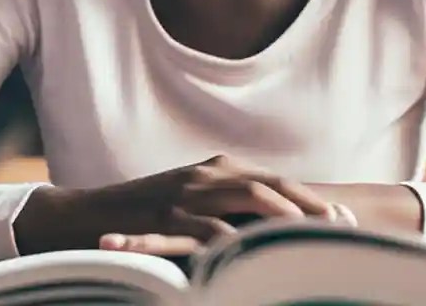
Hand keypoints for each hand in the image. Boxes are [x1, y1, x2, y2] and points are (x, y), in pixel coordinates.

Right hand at [94, 154, 332, 254]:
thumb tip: (266, 232)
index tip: (339, 218)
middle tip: (339, 227)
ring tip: (312, 238)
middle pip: (270, 186)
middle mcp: (206, 175)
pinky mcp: (167, 215)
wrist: (85, 215)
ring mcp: (186, 193)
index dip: (307, 199)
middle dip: (307, 206)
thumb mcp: (188, 203)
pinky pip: (210, 227)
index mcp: (215, 170)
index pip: (273, 181)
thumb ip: (224, 209)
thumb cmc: (140, 215)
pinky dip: (237, 241)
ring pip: (248, 199)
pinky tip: (259, 255)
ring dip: (284, 219)